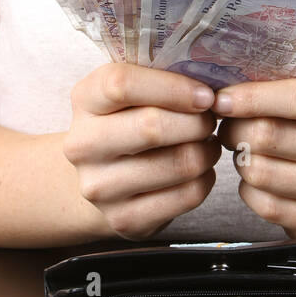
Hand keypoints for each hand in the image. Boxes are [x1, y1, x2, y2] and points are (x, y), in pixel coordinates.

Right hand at [63, 63, 222, 239]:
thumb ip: (159, 78)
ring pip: (178, 163)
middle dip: (197, 122)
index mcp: (84, 100)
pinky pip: (187, 195)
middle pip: (152, 127)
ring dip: (206, 150)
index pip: (121, 84)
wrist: (101, 179)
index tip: (204, 94)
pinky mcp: (124, 219)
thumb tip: (213, 77)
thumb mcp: (130, 93)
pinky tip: (198, 170)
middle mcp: (82, 145)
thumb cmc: (127, 123)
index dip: (172, 87)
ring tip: (206, 143)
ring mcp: (100, 187)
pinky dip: (205, 180)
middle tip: (210, 119)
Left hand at [212, 77, 295, 238]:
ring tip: (247, 155)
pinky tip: (258, 183)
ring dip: (243, 163)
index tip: (222, 100)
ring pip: (264, 173)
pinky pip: (269, 206)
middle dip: (237, 131)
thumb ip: (280, 91)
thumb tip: (226, 94)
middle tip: (230, 130)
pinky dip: (251, 192)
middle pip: (271, 136)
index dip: (254, 98)